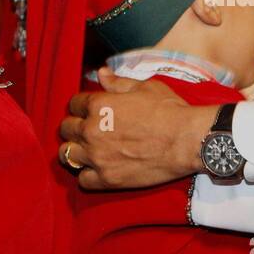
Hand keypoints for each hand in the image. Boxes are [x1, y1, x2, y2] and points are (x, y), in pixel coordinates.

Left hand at [57, 69, 213, 188]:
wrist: (188, 140)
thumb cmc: (170, 111)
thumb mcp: (145, 87)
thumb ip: (118, 82)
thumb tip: (101, 73)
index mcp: (99, 105)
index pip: (74, 104)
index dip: (82, 106)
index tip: (89, 110)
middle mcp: (92, 130)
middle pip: (66, 128)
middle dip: (74, 126)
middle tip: (87, 129)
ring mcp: (97, 157)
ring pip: (67, 154)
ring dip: (75, 150)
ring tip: (86, 150)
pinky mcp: (108, 179)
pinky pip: (83, 180)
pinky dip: (87, 175)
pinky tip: (97, 169)